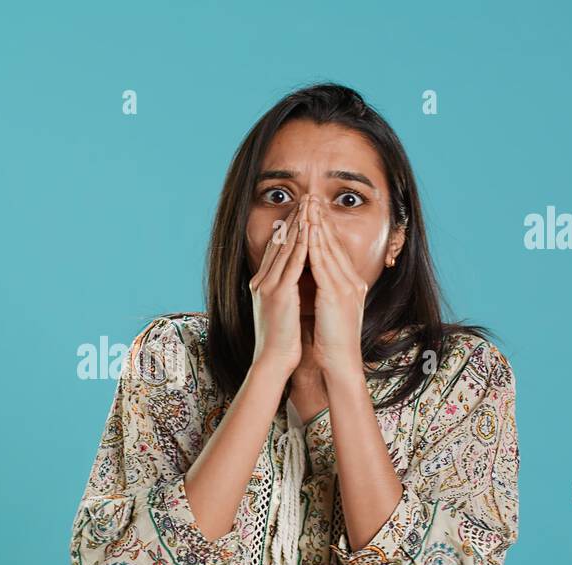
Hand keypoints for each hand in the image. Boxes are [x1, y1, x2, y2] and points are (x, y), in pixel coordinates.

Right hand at [250, 195, 309, 378]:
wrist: (273, 361)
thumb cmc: (280, 341)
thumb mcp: (281, 309)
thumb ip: (285, 291)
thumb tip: (295, 279)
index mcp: (262, 284)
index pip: (277, 249)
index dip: (289, 227)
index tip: (301, 210)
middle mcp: (262, 280)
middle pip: (279, 242)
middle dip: (294, 218)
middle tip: (306, 197)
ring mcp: (268, 285)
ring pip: (285, 247)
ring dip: (299, 224)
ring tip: (309, 204)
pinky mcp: (279, 293)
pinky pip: (293, 263)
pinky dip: (302, 244)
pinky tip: (310, 229)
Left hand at [305, 196, 366, 372]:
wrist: (340, 364)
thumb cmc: (331, 342)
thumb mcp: (329, 310)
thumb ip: (324, 291)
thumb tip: (312, 278)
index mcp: (350, 285)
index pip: (335, 249)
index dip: (324, 227)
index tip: (313, 208)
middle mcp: (352, 282)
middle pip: (335, 243)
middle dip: (322, 218)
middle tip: (311, 196)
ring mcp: (346, 287)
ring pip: (330, 249)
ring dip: (318, 225)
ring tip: (308, 204)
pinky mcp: (337, 295)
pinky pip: (324, 265)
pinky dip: (315, 246)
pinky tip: (307, 232)